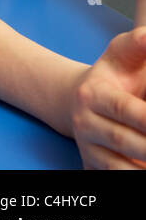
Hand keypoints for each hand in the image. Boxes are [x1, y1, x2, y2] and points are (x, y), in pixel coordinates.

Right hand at [71, 27, 145, 168]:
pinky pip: (113, 177)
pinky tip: (145, 166)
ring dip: (143, 164)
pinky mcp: (91, 166)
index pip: (124, 108)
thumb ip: (139, 43)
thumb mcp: (122, 54)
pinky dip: (134, 175)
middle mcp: (84, 122)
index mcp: (93, 94)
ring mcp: (87, 147)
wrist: (81, 100)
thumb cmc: (113, 76)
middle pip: (125, 140)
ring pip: (120, 165)